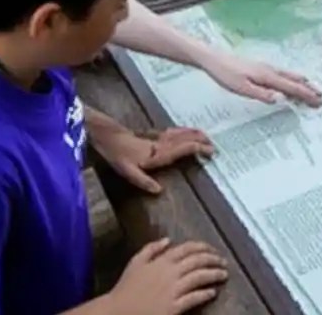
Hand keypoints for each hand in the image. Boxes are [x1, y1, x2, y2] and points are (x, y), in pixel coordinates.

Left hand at [94, 127, 214, 194]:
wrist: (108, 136)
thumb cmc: (118, 155)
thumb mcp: (128, 172)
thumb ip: (144, 182)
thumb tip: (159, 191)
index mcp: (161, 153)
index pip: (185, 147)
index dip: (200, 148)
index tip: (211, 152)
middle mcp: (163, 142)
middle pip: (187, 137)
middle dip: (202, 140)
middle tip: (213, 146)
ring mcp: (159, 136)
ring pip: (182, 132)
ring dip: (195, 133)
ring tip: (205, 137)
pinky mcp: (154, 133)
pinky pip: (175, 130)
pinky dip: (185, 130)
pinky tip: (185, 132)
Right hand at [108, 238, 228, 314]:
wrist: (118, 312)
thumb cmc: (125, 288)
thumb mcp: (135, 263)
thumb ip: (151, 249)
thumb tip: (168, 240)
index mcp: (161, 261)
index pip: (188, 248)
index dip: (203, 247)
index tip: (212, 249)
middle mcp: (170, 273)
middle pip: (198, 261)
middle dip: (213, 259)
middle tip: (223, 262)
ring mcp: (173, 290)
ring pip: (199, 277)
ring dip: (214, 275)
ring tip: (223, 275)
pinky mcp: (173, 307)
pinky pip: (193, 298)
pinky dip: (204, 294)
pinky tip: (212, 293)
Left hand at [204, 51, 321, 106]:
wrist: (214, 58)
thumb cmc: (226, 74)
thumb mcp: (242, 88)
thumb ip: (262, 94)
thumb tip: (281, 99)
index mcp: (268, 76)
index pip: (292, 87)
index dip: (306, 94)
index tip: (318, 101)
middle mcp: (270, 70)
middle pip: (295, 79)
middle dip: (309, 88)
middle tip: (321, 97)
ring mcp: (266, 67)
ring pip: (290, 75)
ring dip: (303, 83)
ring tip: (312, 89)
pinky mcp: (261, 67)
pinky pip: (283, 74)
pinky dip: (293, 79)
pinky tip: (291, 82)